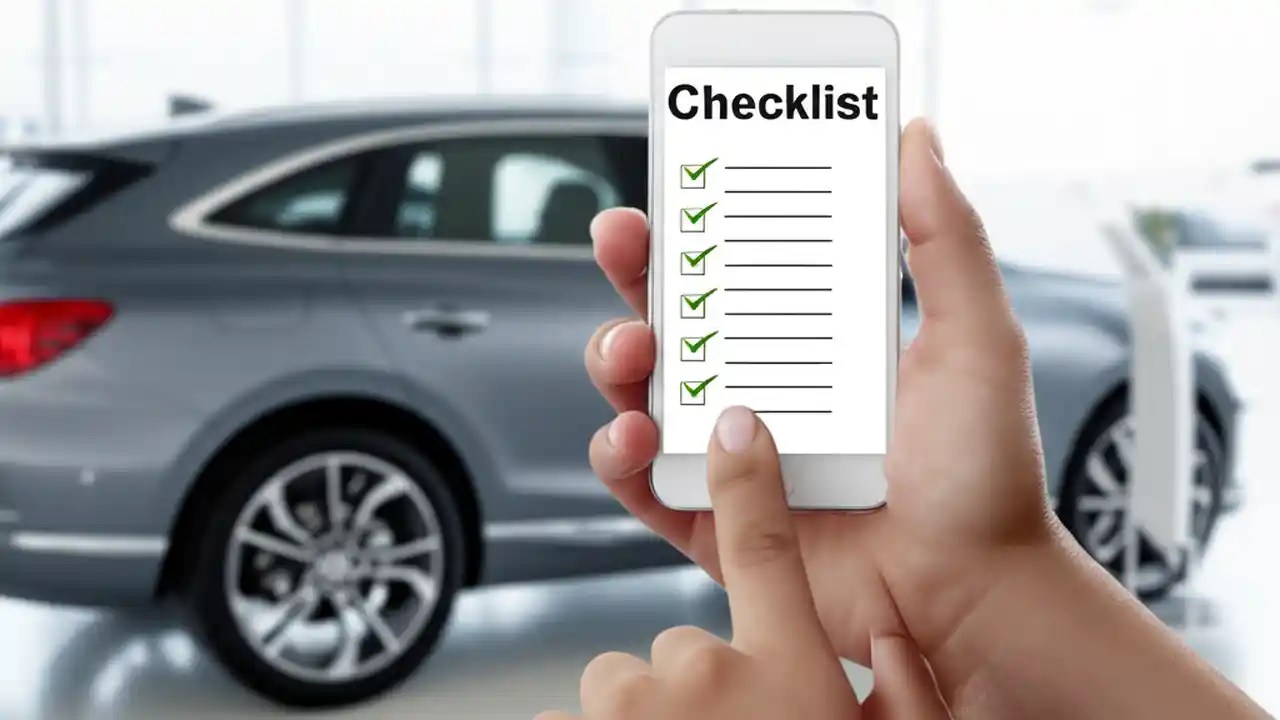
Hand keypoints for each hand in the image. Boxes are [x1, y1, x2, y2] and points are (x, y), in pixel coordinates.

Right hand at [583, 119, 1054, 702]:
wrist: (973, 592)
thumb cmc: (984, 475)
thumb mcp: (977, 337)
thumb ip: (947, 239)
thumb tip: (918, 138)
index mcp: (814, 346)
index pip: (735, 272)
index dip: (695, 228)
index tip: (672, 190)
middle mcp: (766, 394)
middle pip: (674, 322)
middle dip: (635, 279)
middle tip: (625, 246)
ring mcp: (734, 458)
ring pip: (642, 394)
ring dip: (615, 360)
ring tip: (632, 352)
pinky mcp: (715, 525)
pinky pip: (643, 486)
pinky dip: (619, 456)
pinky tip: (635, 435)